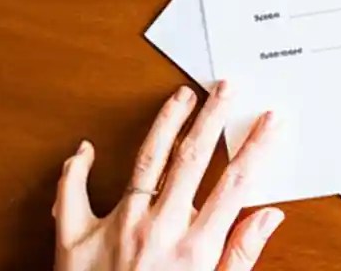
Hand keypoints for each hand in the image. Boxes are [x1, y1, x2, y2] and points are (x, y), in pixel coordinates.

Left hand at [53, 82, 282, 270]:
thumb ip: (240, 256)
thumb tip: (268, 216)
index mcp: (194, 250)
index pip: (235, 183)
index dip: (256, 146)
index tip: (270, 120)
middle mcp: (156, 230)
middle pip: (192, 158)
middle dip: (213, 116)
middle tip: (225, 87)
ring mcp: (114, 230)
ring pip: (144, 162)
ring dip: (165, 124)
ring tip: (179, 97)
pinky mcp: (74, 241)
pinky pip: (71, 196)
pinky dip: (75, 170)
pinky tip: (83, 150)